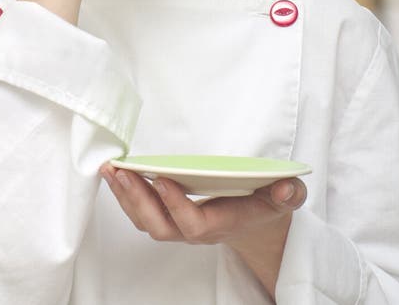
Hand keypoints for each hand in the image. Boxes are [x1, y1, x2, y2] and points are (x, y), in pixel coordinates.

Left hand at [99, 165, 306, 295]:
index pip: (194, 224)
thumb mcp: (285, 197)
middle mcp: (197, 229)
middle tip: (121, 172)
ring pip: (146, 221)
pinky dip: (127, 194)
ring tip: (110, 169)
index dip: (176, 205)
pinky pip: (143, 212)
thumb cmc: (266, 205)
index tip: (162, 178)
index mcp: (223, 222)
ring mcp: (181, 225)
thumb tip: (285, 187)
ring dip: (125, 197)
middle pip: (160, 227)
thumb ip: (288, 193)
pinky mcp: (170, 216)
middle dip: (138, 201)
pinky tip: (116, 173)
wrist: (258, 224)